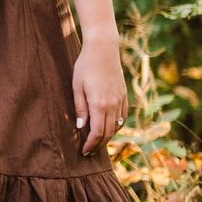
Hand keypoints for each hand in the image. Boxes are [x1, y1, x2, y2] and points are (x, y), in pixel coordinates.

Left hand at [72, 35, 126, 153]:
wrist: (103, 49)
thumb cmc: (85, 66)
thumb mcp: (76, 86)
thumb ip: (80, 108)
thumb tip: (80, 127)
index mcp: (100, 104)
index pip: (97, 132)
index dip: (91, 144)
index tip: (84, 152)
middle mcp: (113, 105)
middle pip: (108, 132)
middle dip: (99, 144)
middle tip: (90, 152)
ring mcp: (120, 100)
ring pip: (117, 126)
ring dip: (108, 137)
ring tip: (98, 142)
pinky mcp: (124, 95)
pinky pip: (123, 117)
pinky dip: (117, 126)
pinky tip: (110, 128)